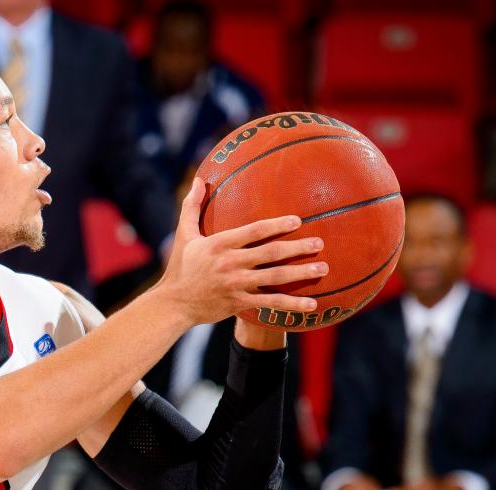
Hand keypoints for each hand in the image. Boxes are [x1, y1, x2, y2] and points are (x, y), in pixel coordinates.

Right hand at [158, 178, 326, 328]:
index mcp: (219, 244)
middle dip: (297, 248)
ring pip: (274, 278)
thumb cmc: (180, 267)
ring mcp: (236, 285)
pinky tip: (311, 304)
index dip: (276, 225)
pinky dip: (291, 305)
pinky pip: (270, 304)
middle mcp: (230, 264)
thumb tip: (199, 179)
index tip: (297, 221)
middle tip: (319, 242)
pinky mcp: (239, 303)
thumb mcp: (183, 235)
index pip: (253, 231)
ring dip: (300, 273)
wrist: (173, 304)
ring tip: (322, 267)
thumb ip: (192, 206)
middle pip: (270, 254)